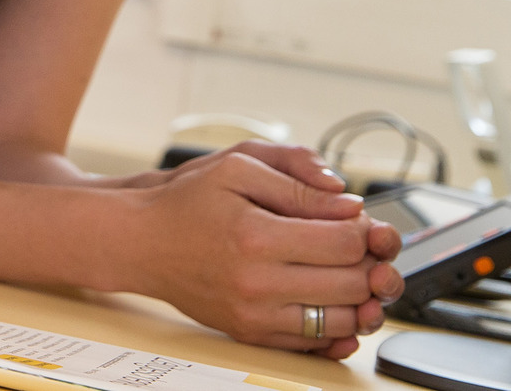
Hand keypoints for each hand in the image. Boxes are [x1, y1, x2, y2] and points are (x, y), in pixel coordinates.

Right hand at [126, 145, 402, 358]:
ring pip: (343, 320)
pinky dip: (337, 325)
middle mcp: (256, 282)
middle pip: (353, 284)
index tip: (356, 219)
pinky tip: (330, 298)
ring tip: (347, 271)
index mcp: (255, 235)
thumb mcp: (236, 167)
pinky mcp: (251, 334)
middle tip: (358, 245)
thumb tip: (349, 203)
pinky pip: (316, 343)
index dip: (365, 229)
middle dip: (369, 262)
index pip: (346, 243)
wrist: (142, 242)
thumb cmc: (187, 201)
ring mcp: (254, 314)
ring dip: (360, 297)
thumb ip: (296, 178)